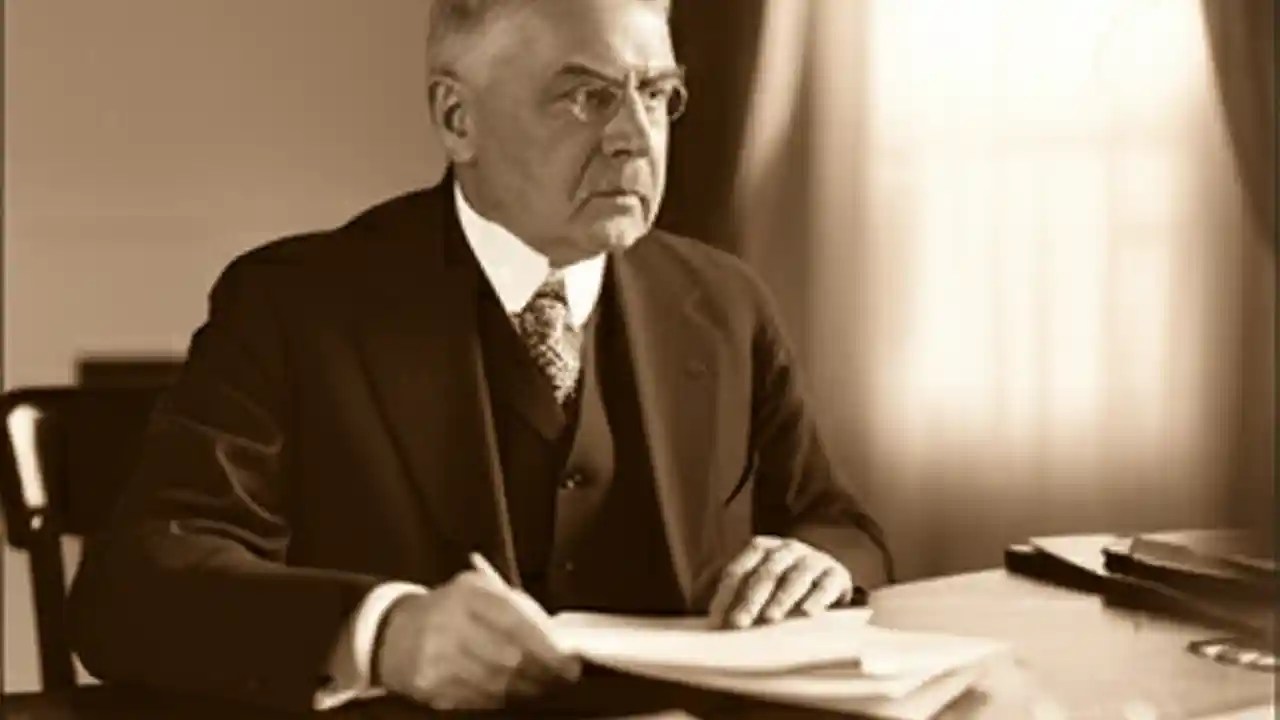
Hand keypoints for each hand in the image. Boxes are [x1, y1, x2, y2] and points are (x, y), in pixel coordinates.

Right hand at [374, 570, 580, 709]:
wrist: (391, 632)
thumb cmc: (449, 610)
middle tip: (562, 680)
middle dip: (542, 673)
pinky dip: (500, 699)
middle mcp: (448, 625)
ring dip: (525, 690)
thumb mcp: (478, 593)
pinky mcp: (428, 686)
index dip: (546, 647)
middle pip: (508, 658)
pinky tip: (513, 695)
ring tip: (542, 688)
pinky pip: (476, 699)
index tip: (569, 663)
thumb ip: (516, 608)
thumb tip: (555, 639)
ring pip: (495, 683)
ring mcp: (436, 659)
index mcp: (466, 595)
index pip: (515, 623)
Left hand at [707, 535, 853, 628]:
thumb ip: (736, 598)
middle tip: (739, 624)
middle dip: (750, 599)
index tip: (716, 621)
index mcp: (762, 548)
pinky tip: (808, 613)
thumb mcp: (759, 585)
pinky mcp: (836, 573)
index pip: (739, 569)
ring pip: (796, 576)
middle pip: (766, 572)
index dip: (726, 595)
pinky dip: (817, 598)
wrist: (829, 577)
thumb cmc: (784, 587)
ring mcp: (813, 558)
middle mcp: (787, 549)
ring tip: (770, 618)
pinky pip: (826, 584)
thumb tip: (711, 626)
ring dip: (782, 597)